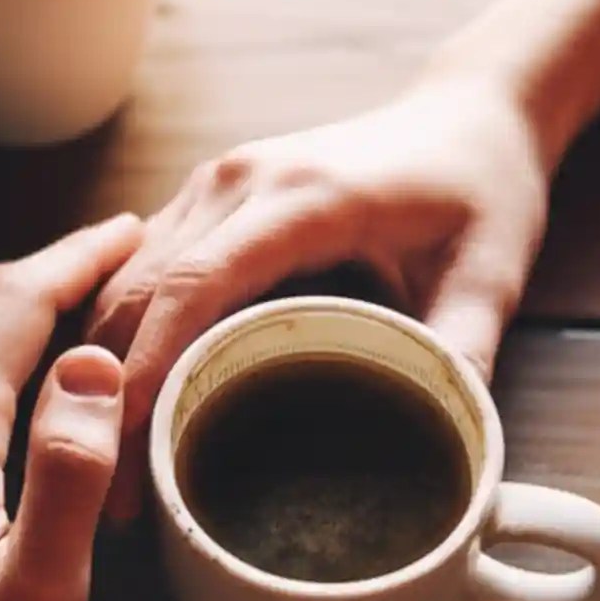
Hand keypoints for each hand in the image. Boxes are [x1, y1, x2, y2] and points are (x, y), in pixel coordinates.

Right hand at [89, 79, 552, 520]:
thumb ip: (464, 350)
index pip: (194, 285)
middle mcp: (239, 180)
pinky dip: (122, 326)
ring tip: (114, 450)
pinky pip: (140, 262)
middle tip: (117, 486)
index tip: (131, 449)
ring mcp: (215, 181)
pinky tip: (126, 386)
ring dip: (107, 359)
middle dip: (114, 387)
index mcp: (303, 198)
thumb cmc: (480, 187)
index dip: (151, 368)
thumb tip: (442, 444)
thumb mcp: (492, 272)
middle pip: (140, 286)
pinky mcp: (208, 193)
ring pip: (125, 275)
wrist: (465, 114)